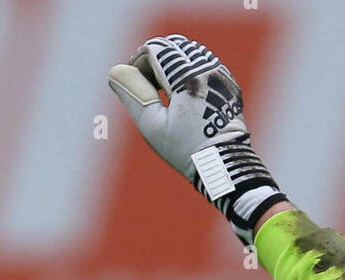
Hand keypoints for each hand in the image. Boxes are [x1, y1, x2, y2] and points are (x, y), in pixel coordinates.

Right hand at [107, 33, 247, 187]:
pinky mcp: (228, 84)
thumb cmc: (187, 151)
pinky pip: (203, 65)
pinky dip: (188, 73)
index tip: (132, 83)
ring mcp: (221, 75)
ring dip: (171, 66)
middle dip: (154, 62)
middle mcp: (208, 69)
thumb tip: (116, 71)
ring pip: (188, 54)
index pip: (154, 50)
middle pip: (172, 48)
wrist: (225, 167)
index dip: (137, 63)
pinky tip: (182, 96)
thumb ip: (132, 94)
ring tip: (164, 93)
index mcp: (188, 77)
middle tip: (147, 88)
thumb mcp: (152, 126)